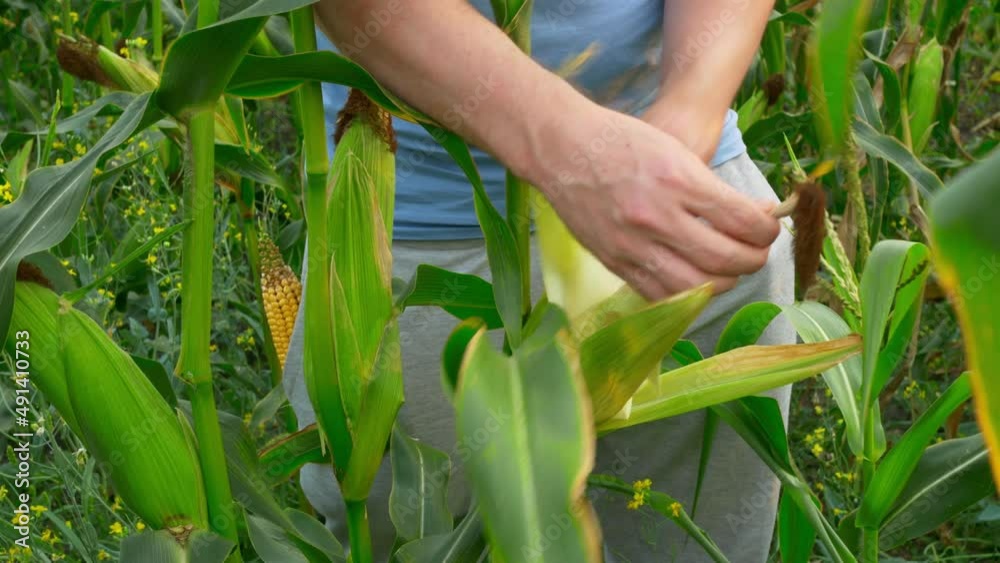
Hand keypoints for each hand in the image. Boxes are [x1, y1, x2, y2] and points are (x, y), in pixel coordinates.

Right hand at [524, 104, 778, 300]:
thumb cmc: (622, 143)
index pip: (743, 221)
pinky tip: (696, 279)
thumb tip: (758, 214)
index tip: (767, 228)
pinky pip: (662, 294)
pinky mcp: (615, 262)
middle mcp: (658, 217)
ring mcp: (634, 245)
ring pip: (697, 286)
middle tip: (755, 251)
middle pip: (726, 259)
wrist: (563, 151)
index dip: (766, 230)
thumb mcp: (676, 150)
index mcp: (678, 181)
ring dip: (725, 281)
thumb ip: (715, 189)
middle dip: (753, 259)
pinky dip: (688, 293)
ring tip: (729, 268)